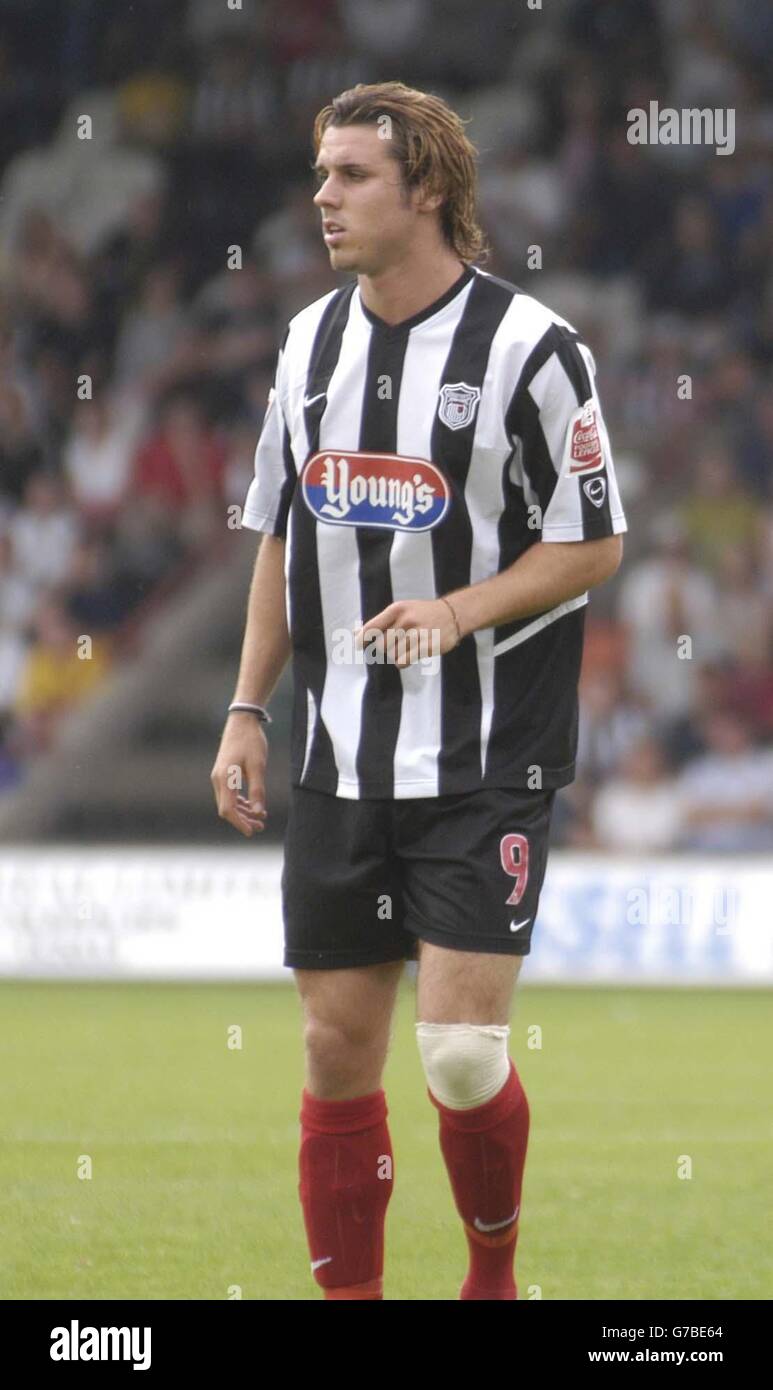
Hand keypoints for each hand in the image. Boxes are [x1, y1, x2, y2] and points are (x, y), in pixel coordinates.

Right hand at [210, 716, 268, 836]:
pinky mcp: (224, 772)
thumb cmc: (251, 742)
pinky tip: (253, 805)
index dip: (239, 823)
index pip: (228, 810)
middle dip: (243, 820)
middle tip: (260, 826)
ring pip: (228, 802)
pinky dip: (240, 802)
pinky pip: (230, 793)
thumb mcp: (258, 766)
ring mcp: (219, 776)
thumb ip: (257, 790)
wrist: (242, 720)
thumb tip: (258, 813)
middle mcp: (218, 779)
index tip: (252, 831)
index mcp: (224, 779)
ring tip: (259, 818)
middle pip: (227, 808)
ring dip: (243, 812)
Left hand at [353, 597, 461, 668]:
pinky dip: (403, 662)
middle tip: (396, 644)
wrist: (452, 614)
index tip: (358, 645)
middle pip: (381, 645)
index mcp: (397, 609)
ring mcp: (418, 633)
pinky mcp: (427, 646)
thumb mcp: (402, 610)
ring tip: (408, 648)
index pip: (371, 627)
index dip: (361, 638)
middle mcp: (406, 620)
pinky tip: (410, 656)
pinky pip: (402, 662)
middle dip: (385, 648)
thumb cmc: (421, 614)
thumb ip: (380, 622)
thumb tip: (355, 633)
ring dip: (396, 655)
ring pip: (392, 655)